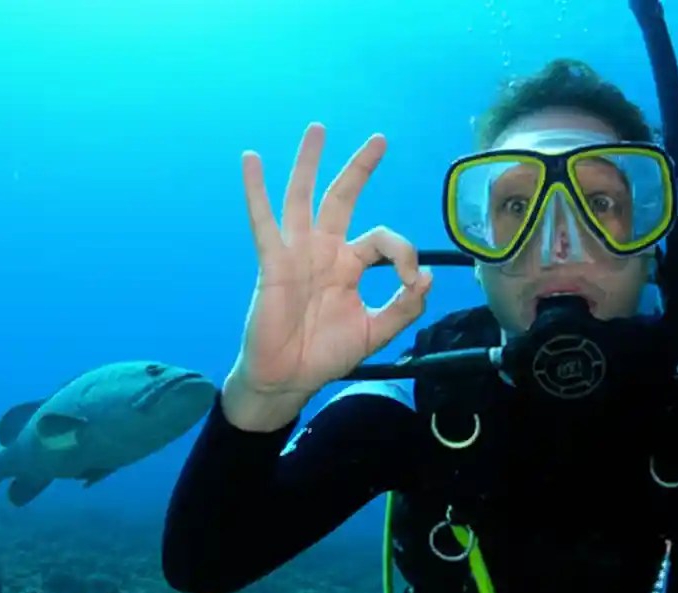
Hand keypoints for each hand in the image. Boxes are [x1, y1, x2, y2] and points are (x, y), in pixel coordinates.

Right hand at [223, 123, 432, 430]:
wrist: (288, 379)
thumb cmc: (325, 354)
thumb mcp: (376, 331)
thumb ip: (404, 307)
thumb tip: (427, 277)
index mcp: (349, 265)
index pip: (383, 240)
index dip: (404, 254)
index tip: (413, 281)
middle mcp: (324, 251)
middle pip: (343, 199)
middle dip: (360, 168)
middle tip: (379, 139)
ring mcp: (296, 253)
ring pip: (303, 198)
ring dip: (309, 163)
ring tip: (318, 129)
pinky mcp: (272, 263)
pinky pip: (263, 222)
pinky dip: (255, 190)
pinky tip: (250, 160)